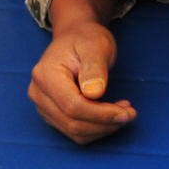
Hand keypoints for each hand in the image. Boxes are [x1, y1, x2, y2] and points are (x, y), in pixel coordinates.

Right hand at [29, 0, 135, 143]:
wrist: (75, 37)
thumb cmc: (86, 38)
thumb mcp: (96, 45)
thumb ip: (95, 68)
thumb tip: (94, 94)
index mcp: (45, 74)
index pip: (72, 106)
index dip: (101, 114)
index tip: (126, 112)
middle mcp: (38, 93)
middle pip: (72, 123)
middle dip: (105, 123)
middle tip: (130, 114)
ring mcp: (42, 105)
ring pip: (74, 131)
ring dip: (102, 128)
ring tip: (123, 112)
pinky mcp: (51, 113)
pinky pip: (74, 131)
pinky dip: (95, 128)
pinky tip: (110, 114)